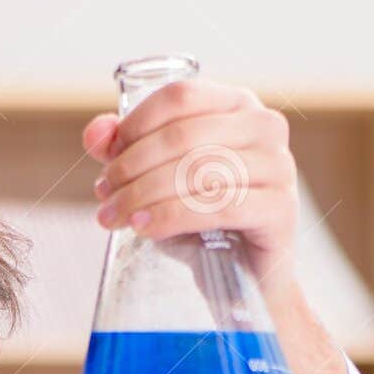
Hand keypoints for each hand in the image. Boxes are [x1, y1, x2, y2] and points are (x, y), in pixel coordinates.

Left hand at [84, 80, 298, 292]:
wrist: (242, 276)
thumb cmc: (200, 221)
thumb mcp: (157, 182)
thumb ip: (124, 151)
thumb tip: (94, 134)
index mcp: (236, 105)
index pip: (180, 96)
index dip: (135, 125)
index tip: (106, 158)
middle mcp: (264, 126)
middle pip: (183, 135)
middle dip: (131, 166)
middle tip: (103, 195)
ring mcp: (278, 165)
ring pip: (197, 170)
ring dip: (143, 194)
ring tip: (113, 216)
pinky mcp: (279, 208)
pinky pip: (217, 206)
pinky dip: (171, 216)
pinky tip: (142, 228)